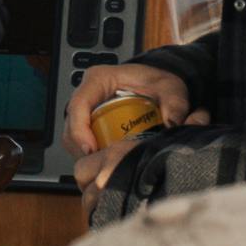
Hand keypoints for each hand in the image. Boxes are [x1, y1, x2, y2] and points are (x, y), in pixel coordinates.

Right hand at [60, 59, 194, 178]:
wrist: (159, 84)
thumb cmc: (158, 82)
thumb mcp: (170, 89)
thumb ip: (175, 104)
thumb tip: (172, 124)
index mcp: (99, 79)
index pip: (79, 104)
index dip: (79, 129)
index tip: (90, 149)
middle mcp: (88, 93)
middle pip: (71, 124)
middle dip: (80, 147)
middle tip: (99, 164)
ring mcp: (86, 109)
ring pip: (71, 135)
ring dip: (83, 153)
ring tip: (103, 166)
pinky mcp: (89, 122)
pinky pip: (80, 141)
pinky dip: (89, 154)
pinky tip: (105, 162)